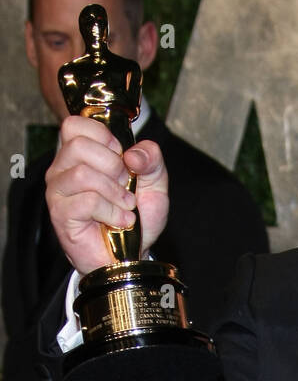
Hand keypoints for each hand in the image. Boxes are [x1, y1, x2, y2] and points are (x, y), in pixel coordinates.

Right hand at [45, 115, 168, 275]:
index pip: (75, 124)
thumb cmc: (136, 218)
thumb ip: (151, 159)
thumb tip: (133, 154)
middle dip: (113, 165)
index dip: (104, 137)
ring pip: (83, 174)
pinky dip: (112, 211)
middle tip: (126, 186)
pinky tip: (121, 220)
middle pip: (78, 145)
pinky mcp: (61, 214)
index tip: (122, 159)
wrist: (131, 255)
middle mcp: (63, 169)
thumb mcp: (154, 183)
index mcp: (79, 155)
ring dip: (114, 191)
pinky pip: (87, 201)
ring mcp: (59, 192)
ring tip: (127, 206)